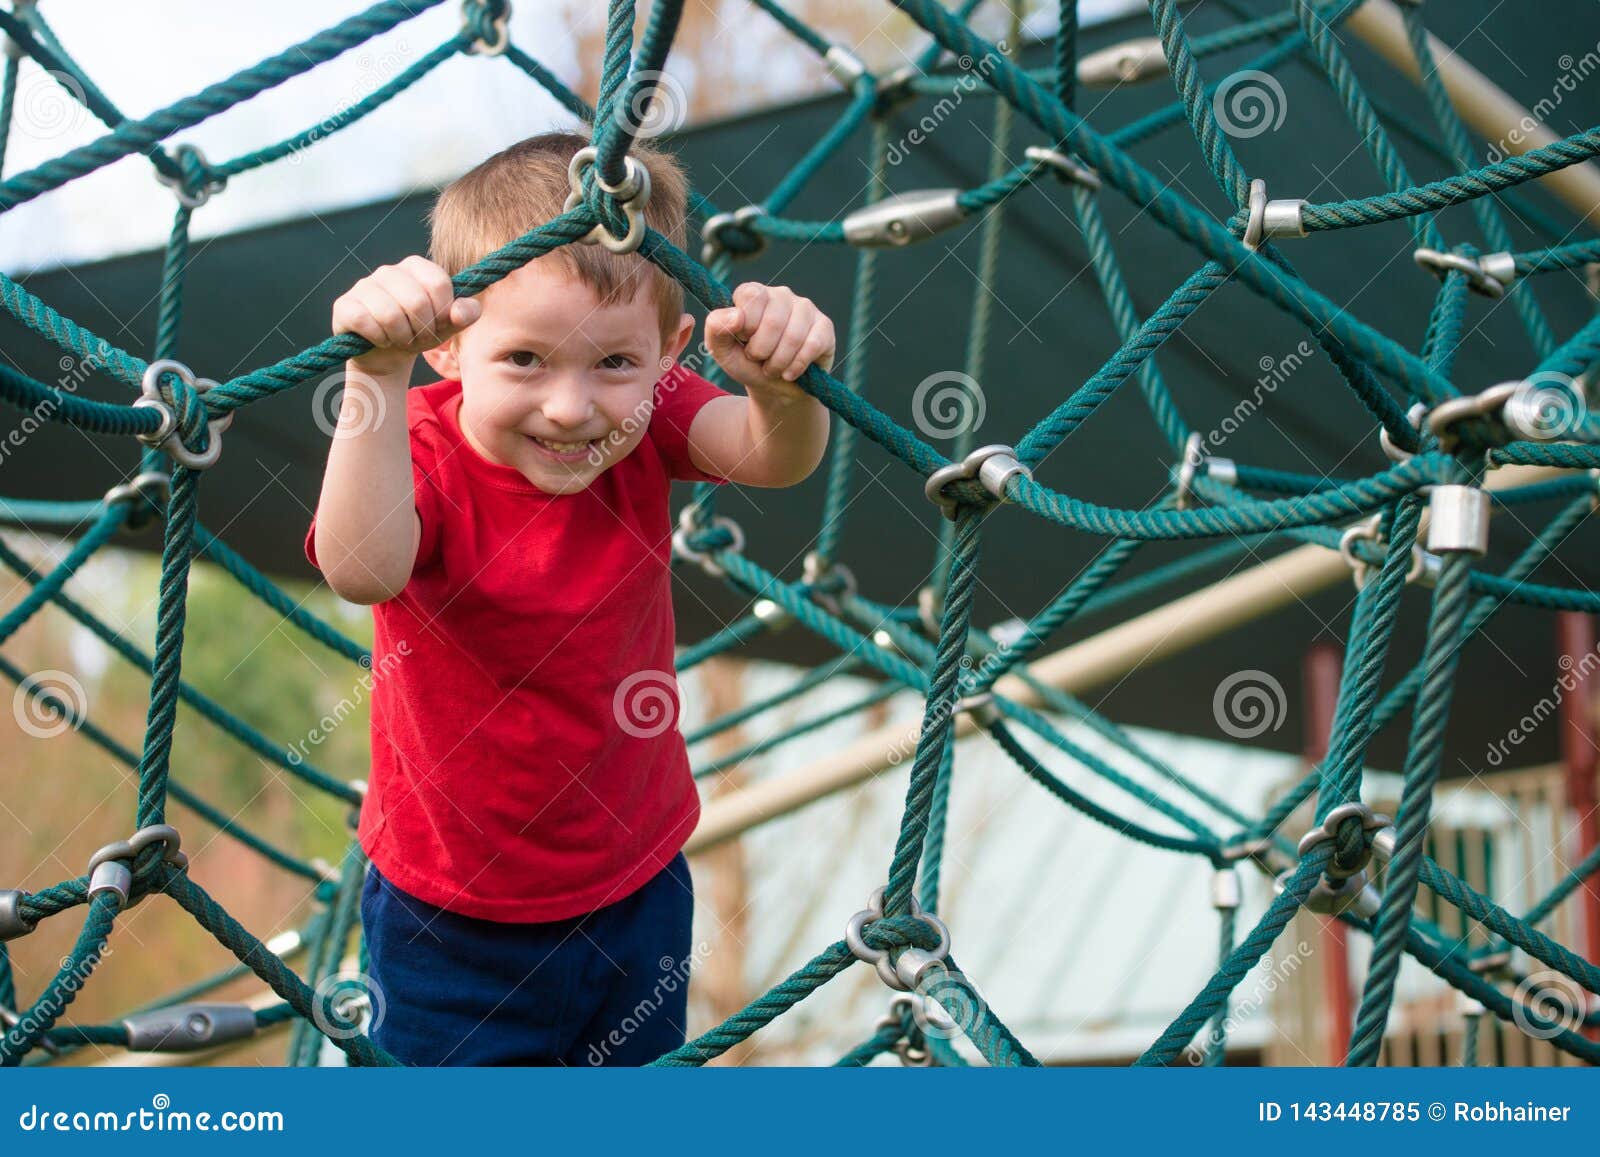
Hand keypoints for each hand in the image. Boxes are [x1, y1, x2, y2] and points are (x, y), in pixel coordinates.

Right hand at [332, 255, 481, 376]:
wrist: (387, 354)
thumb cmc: (420, 332)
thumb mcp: (448, 325)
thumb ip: (465, 314)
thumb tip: (462, 310)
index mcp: (416, 266)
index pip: (438, 283)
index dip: (442, 312)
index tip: (438, 324)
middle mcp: (388, 270)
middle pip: (416, 301)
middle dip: (423, 329)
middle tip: (418, 337)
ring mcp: (363, 285)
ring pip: (390, 314)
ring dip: (401, 337)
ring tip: (400, 338)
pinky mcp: (345, 305)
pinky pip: (365, 322)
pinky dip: (379, 339)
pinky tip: (380, 339)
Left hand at [705, 283, 835, 399]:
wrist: (775, 389)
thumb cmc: (747, 364)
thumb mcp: (722, 350)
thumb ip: (716, 328)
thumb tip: (736, 315)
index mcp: (754, 294)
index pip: (751, 296)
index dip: (746, 326)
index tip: (744, 341)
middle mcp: (781, 295)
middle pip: (773, 321)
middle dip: (761, 351)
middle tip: (759, 360)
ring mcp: (805, 308)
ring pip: (793, 336)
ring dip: (778, 363)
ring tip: (773, 368)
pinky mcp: (824, 326)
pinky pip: (812, 345)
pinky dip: (797, 366)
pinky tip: (790, 372)